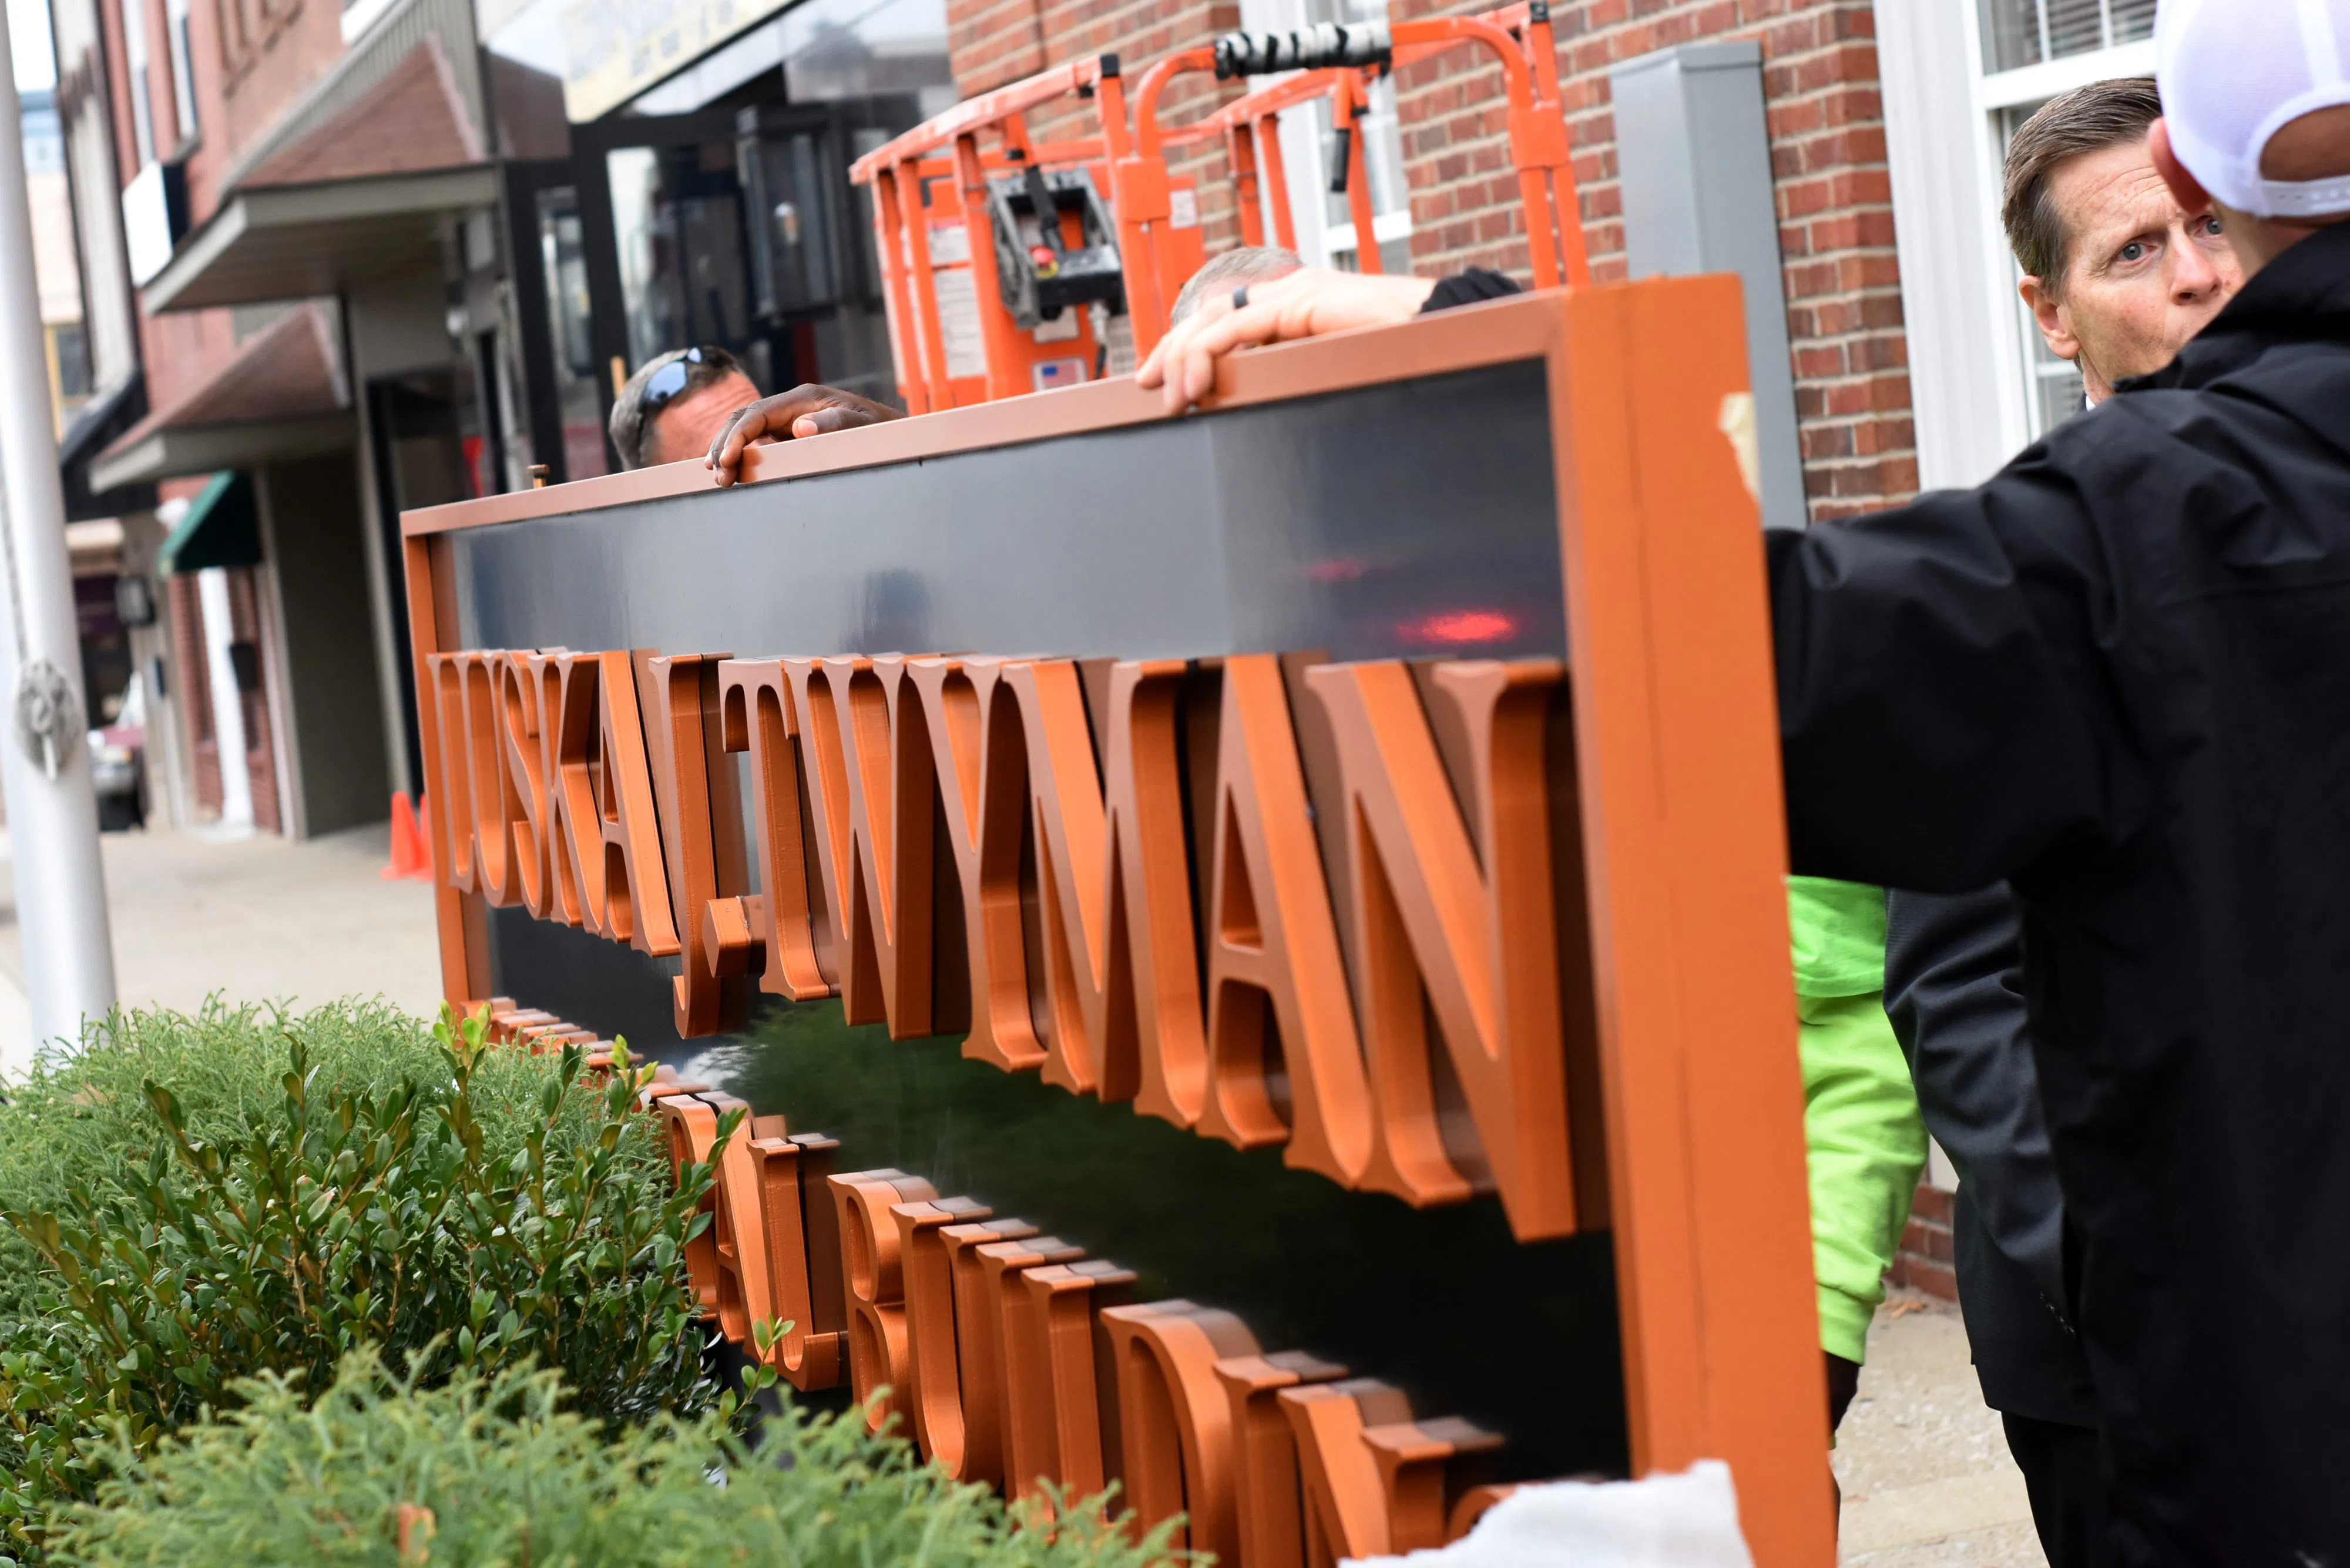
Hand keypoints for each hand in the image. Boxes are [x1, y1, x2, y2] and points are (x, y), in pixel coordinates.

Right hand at [704, 384, 903, 486]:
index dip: (736, 436)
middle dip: (725, 445)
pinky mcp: (792, 433)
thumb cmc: (883, 430)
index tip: (726, 461)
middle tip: (718, 478)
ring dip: (728, 450)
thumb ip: (836, 424)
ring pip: (746, 429)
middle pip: (744, 419)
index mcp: (805, 398)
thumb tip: (801, 427)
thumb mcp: (864, 426)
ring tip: (717, 477)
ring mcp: (791, 418)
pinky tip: (727, 467)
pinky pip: (759, 440)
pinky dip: (740, 453)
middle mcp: (793, 405)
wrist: (898, 433)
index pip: (757, 414)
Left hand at [1136, 268, 1436, 412]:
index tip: (1166, 378)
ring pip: (1215, 319)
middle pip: (1210, 314)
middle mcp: (1290, 292)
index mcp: (1297, 304)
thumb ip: (1297, 373)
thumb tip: (1265, 398)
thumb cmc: (1400, 355)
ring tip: (1169, 395)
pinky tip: (1195, 382)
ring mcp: (1294, 292)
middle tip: (1148, 385)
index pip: (1227, 318)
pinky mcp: (1298, 302)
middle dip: (1171, 349)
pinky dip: (1207, 354)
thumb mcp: (1332, 367)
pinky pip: (1237, 328)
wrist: (1440, 334)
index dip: (1189, 345)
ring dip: (1182, 357)